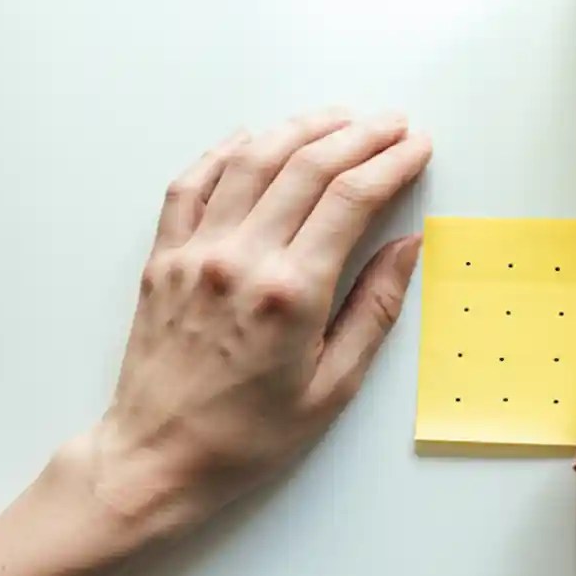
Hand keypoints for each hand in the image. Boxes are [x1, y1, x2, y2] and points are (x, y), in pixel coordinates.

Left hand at [61, 107, 431, 537]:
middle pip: (306, 167)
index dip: (391, 163)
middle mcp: (241, 259)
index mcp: (290, 293)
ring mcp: (195, 252)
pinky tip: (254, 137)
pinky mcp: (163, 257)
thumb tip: (407, 246)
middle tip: (392, 123)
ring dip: (299, 129)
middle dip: (358, 135)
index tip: (417, 147)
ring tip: (337, 116)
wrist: (157, 458)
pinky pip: (192, 182)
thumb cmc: (249, 436)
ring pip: (251, 160)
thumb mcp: (332, 387)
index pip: (350, 200)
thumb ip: (374, 310)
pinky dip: (225, 150)